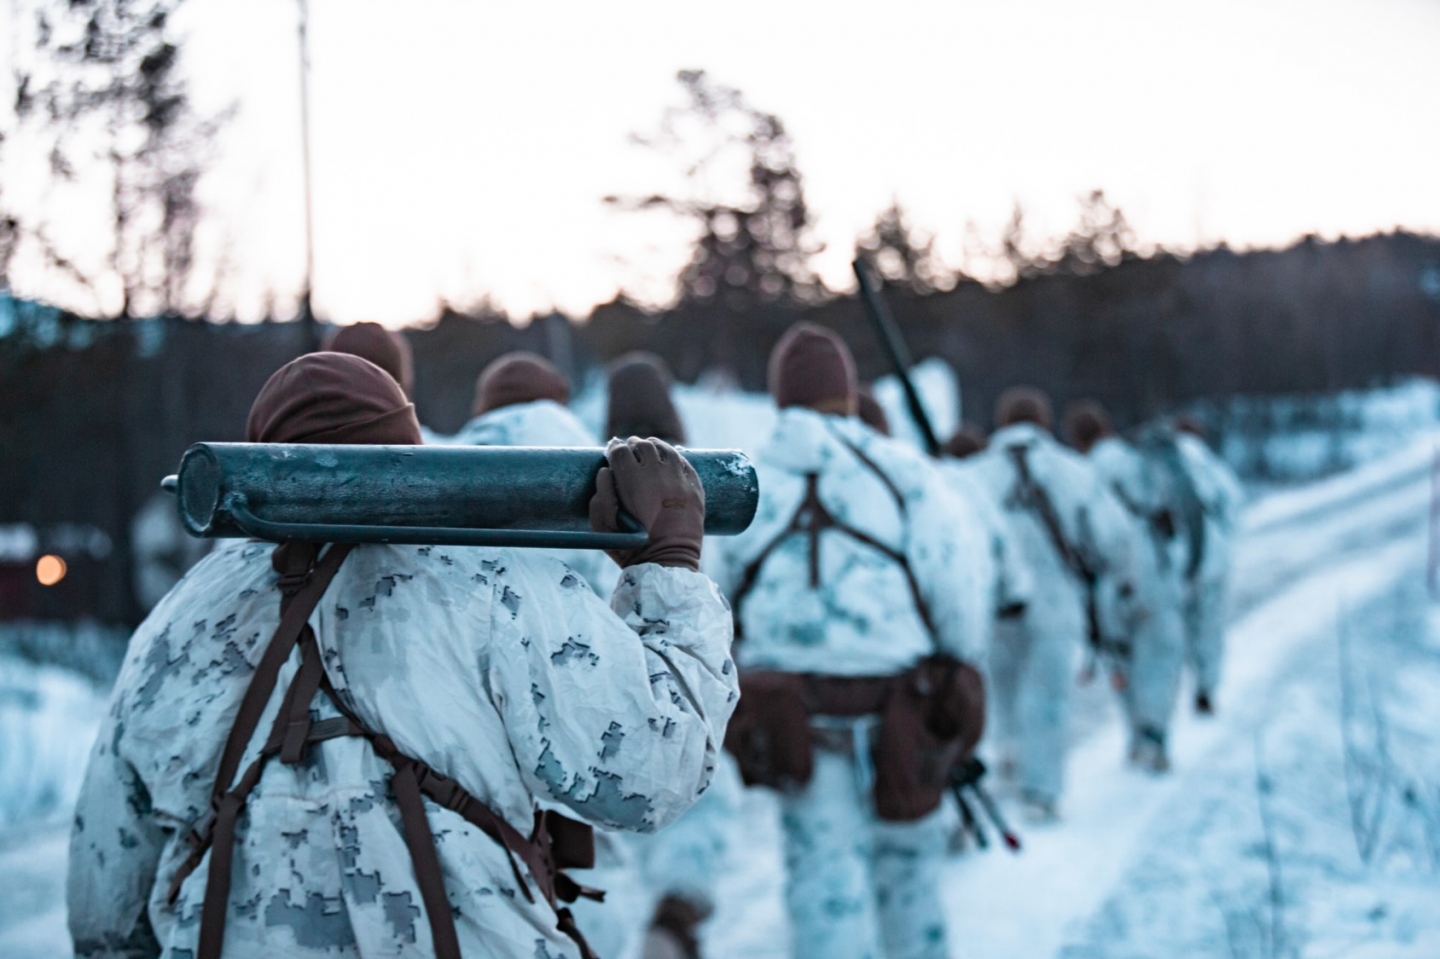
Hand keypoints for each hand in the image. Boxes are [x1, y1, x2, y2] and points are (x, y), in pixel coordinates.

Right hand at [589, 437, 704, 570]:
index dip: (613, 450)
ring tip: (647, 455)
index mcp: (634, 482)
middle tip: (628, 455)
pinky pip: (684, 461)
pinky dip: (673, 457)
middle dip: (632, 447)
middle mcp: (658, 475)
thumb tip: (605, 470)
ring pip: (665, 449)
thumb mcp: (603, 528)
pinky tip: (666, 461)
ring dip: (653, 448)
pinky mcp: (696, 487)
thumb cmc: (631, 548)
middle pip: (643, 445)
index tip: (611, 455)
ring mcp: (680, 479)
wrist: (669, 561)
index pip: (620, 451)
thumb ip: (600, 496)